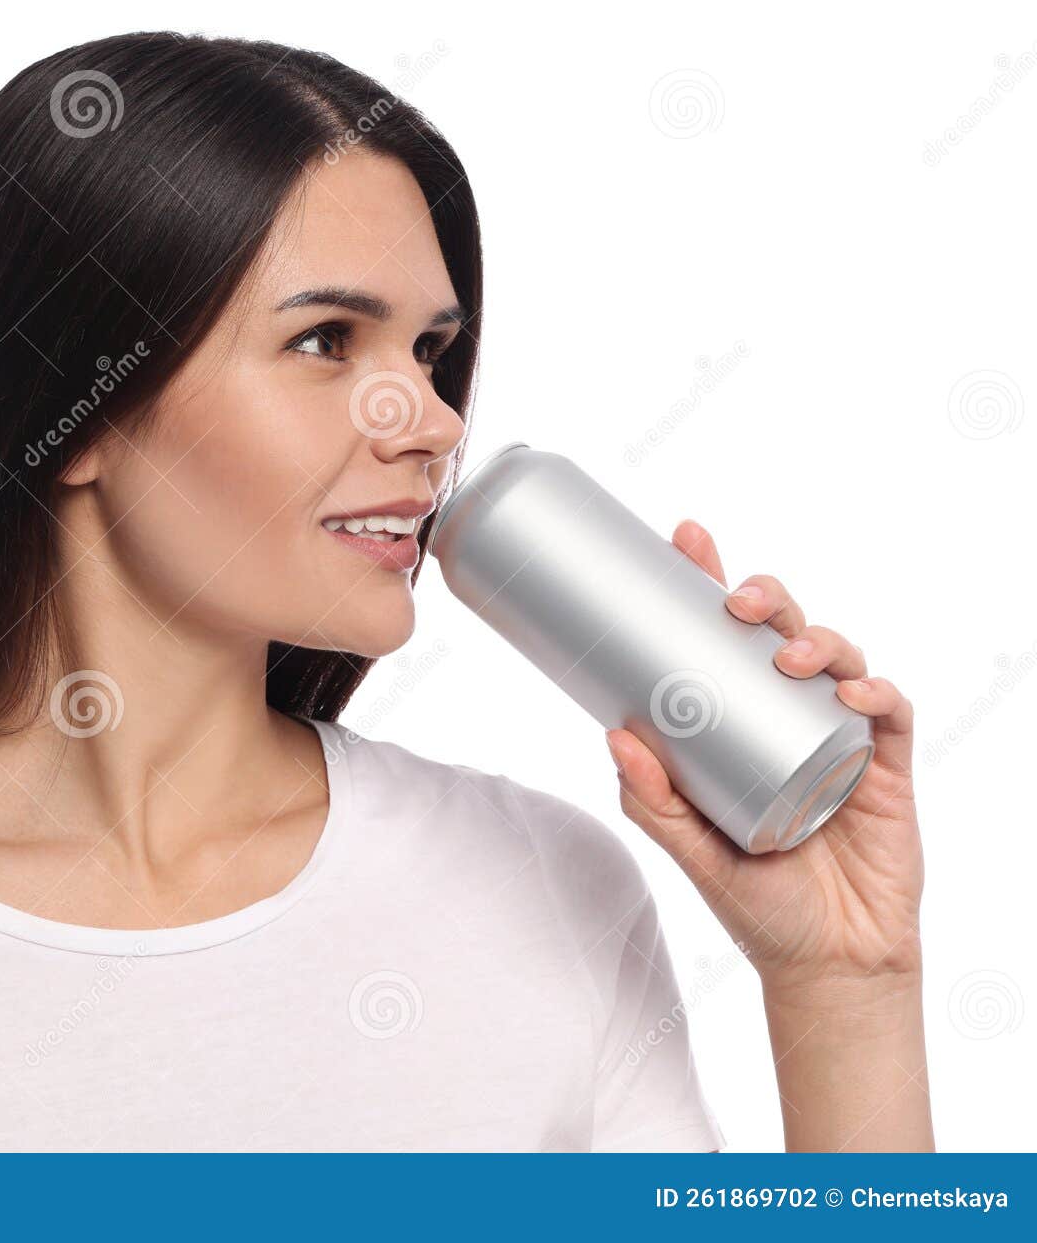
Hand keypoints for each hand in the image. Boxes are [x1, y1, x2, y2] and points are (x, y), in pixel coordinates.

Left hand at [605, 519, 923, 992]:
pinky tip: (852, 689)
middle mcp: (785, 714)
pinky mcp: (884, 764)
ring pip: (837, 655)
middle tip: (734, 600)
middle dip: (763, 598)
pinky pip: (889, 709)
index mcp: (735, 720)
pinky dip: (875, 688)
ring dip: (816, 640)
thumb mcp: (690, 848)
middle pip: (779, 631)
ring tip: (788, 655)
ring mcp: (837, 733)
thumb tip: (613, 733)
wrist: (827, 963)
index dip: (707, 583)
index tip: (684, 540)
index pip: (719, 638)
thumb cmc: (756, 901)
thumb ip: (652, 800)